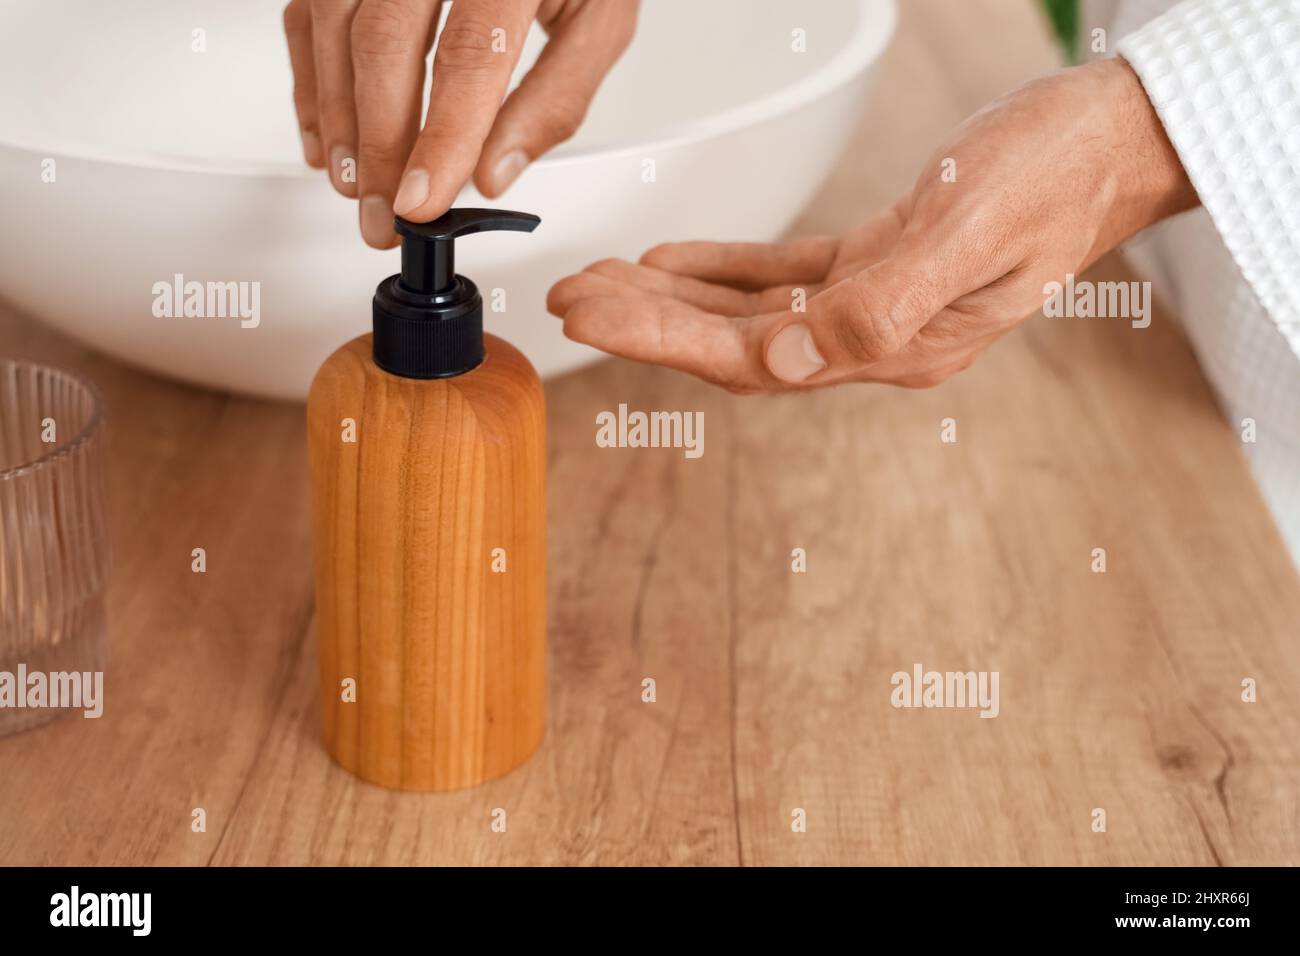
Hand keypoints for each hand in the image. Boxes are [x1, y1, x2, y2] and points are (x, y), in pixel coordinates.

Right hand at [284, 0, 637, 247]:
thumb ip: (554, 98)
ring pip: (332, 21)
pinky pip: (309, 7)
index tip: (422, 200)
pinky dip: (311, 76)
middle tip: (385, 212)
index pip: (469, 53)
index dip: (440, 137)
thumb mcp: (599, 17)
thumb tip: (493, 173)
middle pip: (385, 40)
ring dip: (336, 116)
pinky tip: (326, 131)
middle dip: (378, 144)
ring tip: (354, 183)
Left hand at [547, 58, 1197, 392]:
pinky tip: (677, 262)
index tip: (589, 319)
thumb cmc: (1057, 174)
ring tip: (603, 282)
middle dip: (648, 324)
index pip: (752, 357)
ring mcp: (877, 303)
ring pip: (751, 314)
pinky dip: (725, 270)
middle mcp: (878, 337)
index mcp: (896, 343)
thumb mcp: (971, 232)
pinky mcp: (880, 261)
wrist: (1116, 140)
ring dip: (674, 300)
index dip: (661, 341)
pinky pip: (785, 277)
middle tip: (569, 298)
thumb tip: (789, 363)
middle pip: (736, 345)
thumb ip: (882, 305)